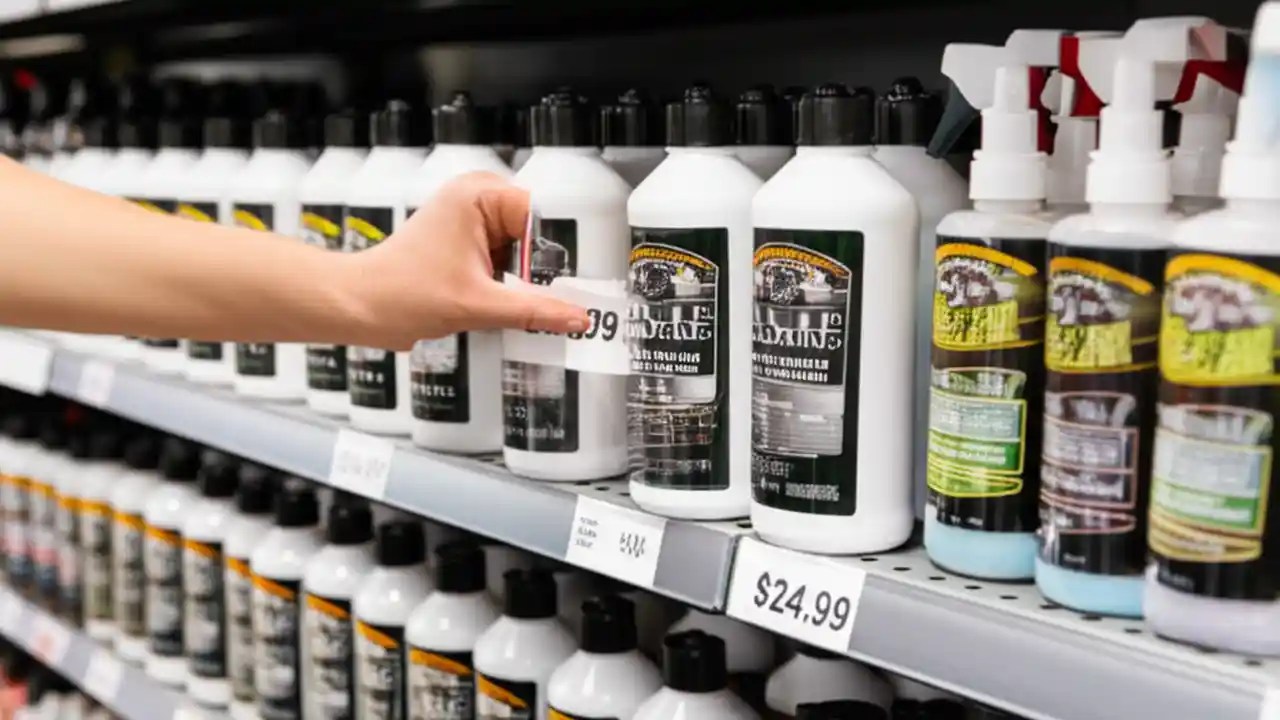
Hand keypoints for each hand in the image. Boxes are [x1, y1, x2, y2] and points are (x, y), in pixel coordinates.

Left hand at [344, 172, 588, 348]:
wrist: (360, 306)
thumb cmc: (399, 293)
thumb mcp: (478, 305)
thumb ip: (535, 311)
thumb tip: (578, 317)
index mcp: (478, 194)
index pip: (544, 215)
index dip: (562, 251)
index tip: (577, 282)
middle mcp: (475, 197)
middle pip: (537, 233)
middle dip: (545, 268)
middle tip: (558, 301)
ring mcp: (470, 218)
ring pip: (524, 249)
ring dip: (528, 278)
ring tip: (533, 304)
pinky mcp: (466, 240)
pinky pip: (507, 257)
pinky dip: (512, 281)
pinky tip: (514, 302)